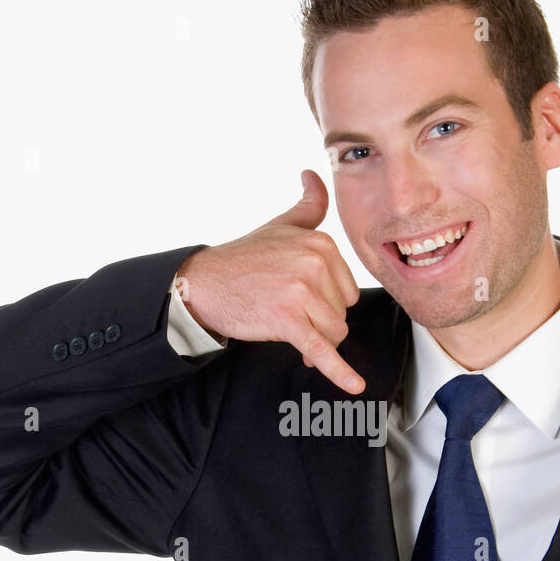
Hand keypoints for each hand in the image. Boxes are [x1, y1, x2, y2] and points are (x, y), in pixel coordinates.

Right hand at [174, 170, 364, 394]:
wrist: (205, 283)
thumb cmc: (243, 257)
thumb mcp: (280, 225)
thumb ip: (308, 205)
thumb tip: (314, 174)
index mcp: (321, 243)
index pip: (347, 289)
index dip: (327, 302)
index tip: (303, 302)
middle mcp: (315, 264)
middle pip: (341, 312)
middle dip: (320, 321)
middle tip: (289, 314)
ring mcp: (302, 292)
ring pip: (333, 333)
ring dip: (315, 341)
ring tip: (287, 330)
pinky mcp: (289, 320)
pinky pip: (321, 350)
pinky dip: (339, 371)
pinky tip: (354, 386)